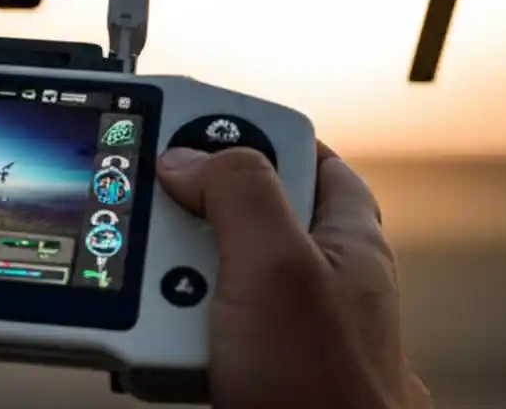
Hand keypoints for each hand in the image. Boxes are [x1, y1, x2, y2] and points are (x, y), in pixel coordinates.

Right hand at [156, 144, 431, 408]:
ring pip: (203, 273)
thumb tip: (190, 157)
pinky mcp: (243, 367)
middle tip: (168, 225)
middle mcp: (314, 278)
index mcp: (346, 239)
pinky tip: (160, 349)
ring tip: (167, 306)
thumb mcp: (278, 268)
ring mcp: (277, 326)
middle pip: (237, 212)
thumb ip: (241, 193)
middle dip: (188, 219)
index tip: (196, 124)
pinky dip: (165, 331)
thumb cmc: (328, 398)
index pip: (305, 154)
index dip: (251, 133)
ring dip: (168, 283)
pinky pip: (190, 327)